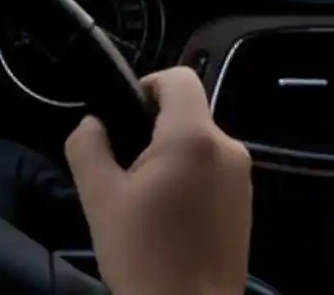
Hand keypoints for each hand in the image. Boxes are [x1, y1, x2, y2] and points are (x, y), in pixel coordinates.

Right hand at [66, 66, 251, 294]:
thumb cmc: (143, 255)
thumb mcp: (99, 198)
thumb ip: (88, 146)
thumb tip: (93, 124)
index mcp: (193, 137)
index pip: (178, 78)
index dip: (146, 86)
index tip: (122, 119)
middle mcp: (228, 148)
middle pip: (187, 113)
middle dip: (152, 131)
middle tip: (123, 172)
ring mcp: (242, 178)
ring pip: (198, 144)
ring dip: (170, 158)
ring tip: (143, 202)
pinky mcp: (246, 204)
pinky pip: (212, 171)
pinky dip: (189, 180)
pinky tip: (168, 219)